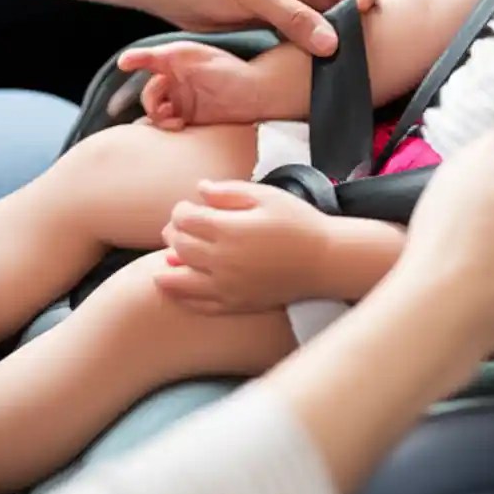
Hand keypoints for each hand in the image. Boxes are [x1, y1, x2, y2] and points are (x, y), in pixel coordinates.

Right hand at [119, 42, 260, 128]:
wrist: (256, 92)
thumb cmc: (225, 68)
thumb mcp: (187, 56)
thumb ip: (155, 57)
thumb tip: (122, 62)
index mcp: (174, 62)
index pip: (146, 63)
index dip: (133, 64)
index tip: (124, 67)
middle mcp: (176, 81)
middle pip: (149, 96)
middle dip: (150, 103)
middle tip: (161, 110)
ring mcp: (183, 101)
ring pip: (156, 113)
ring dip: (158, 118)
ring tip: (174, 121)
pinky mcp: (191, 118)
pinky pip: (169, 125)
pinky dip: (167, 127)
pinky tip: (178, 126)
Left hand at [153, 0, 378, 55]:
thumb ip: (293, 16)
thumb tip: (332, 44)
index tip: (365, 11)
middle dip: (355, 15)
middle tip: (358, 42)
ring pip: (331, 14)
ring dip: (336, 34)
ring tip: (342, 57)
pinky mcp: (280, 15)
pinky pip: (310, 31)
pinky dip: (317, 45)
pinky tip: (319, 62)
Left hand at [155, 181, 333, 311]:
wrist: (325, 261)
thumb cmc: (299, 223)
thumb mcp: (268, 196)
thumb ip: (230, 191)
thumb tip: (200, 189)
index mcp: (229, 230)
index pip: (185, 219)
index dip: (180, 210)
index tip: (188, 207)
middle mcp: (223, 260)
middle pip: (179, 247)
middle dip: (173, 234)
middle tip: (179, 228)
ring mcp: (227, 286)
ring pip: (180, 280)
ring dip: (169, 268)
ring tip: (168, 261)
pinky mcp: (236, 304)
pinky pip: (198, 304)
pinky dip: (182, 295)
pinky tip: (180, 286)